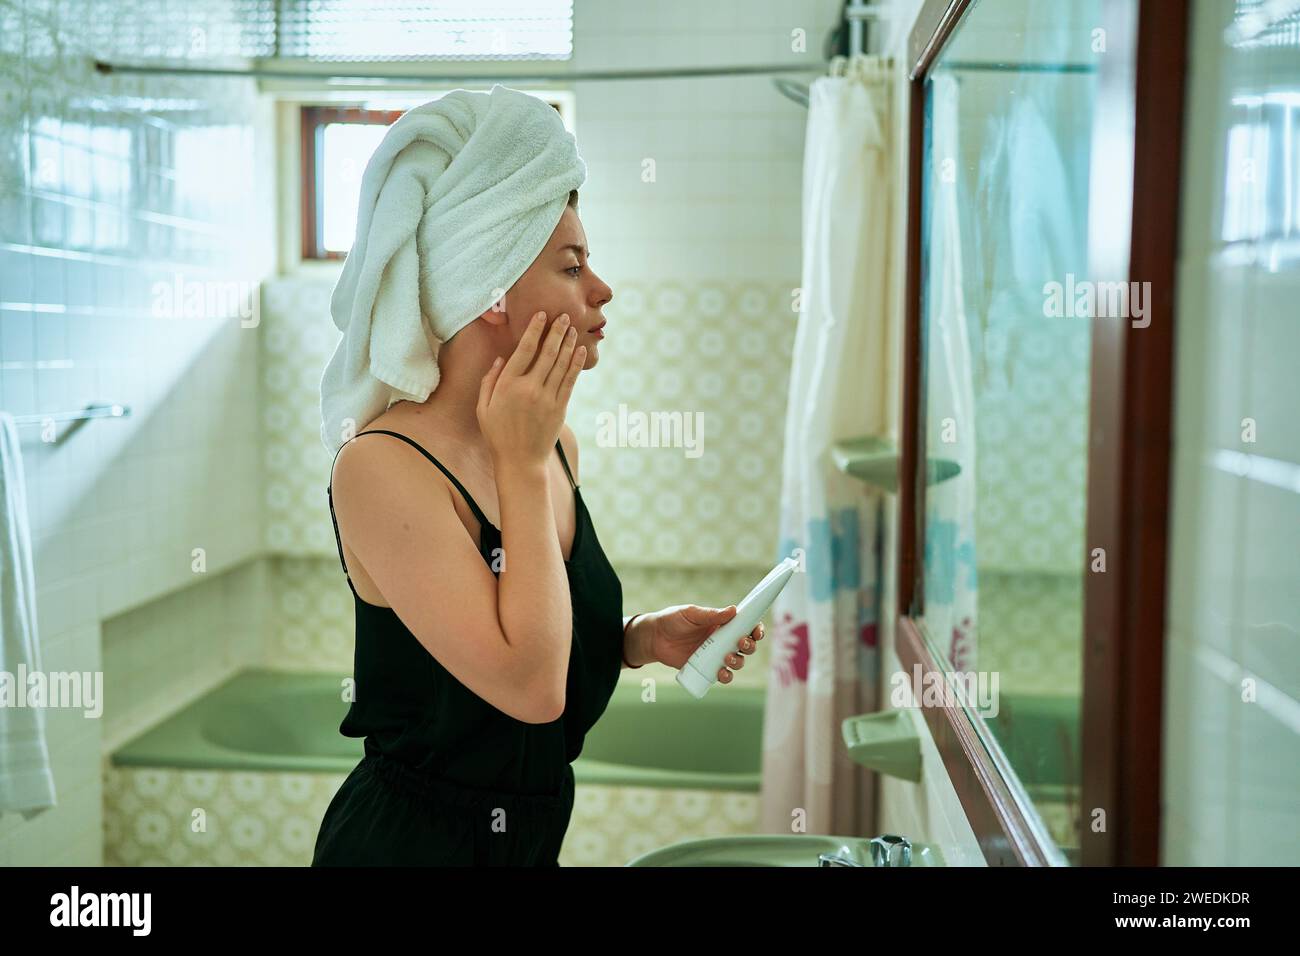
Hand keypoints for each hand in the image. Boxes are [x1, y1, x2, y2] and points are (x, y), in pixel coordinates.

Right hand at [477, 311, 585, 469]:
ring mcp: (546, 398)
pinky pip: (569, 381)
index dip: (534, 330)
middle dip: (556, 331)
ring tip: (573, 328)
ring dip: (567, 343)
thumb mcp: (483, 408)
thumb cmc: (498, 434)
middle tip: (564, 315)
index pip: (524, 350)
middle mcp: (529, 389)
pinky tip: (579, 351)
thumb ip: (489, 381)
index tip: (541, 315)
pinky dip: (575, 364)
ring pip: (560, 364)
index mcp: (507, 386)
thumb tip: (500, 359)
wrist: (520, 462)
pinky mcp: (559, 408)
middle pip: (546, 353)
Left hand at [644, 605, 764, 683]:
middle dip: (750, 646)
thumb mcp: (692, 614)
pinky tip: (721, 673)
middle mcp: (723, 641)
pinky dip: (726, 676)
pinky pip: (722, 676)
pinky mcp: (706, 669)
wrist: (654, 637)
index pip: (746, 627)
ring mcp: (715, 656)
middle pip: (746, 646)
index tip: (757, 631)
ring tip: (727, 658)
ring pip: (737, 662)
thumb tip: (733, 610)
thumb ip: (711, 615)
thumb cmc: (673, 620)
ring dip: (738, 662)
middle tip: (741, 643)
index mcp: (723, 624)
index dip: (756, 629)